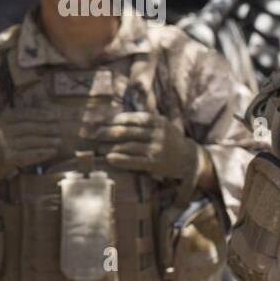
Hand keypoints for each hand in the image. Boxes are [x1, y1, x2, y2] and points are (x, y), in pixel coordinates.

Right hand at [0, 118, 60, 184]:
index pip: (24, 114)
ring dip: (47, 141)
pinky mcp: (7, 159)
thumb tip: (44, 110)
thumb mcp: (2, 126)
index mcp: (0, 120)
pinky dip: (43, 153)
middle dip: (47, 127)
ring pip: (31, 141)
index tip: (54, 115)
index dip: (41, 114)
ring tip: (58, 141)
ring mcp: (3, 145)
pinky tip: (52, 151)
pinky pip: (30, 155)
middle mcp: (0, 131)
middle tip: (59, 129)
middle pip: (29, 127)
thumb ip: (18, 119)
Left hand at [85, 111, 201, 180]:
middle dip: (105, 132)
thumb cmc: (168, 139)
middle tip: (89, 133)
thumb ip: (139, 121)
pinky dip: (120, 159)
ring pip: (128, 146)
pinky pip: (134, 160)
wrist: (190, 157)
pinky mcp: (155, 162)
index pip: (127, 118)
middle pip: (125, 131)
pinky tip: (109, 158)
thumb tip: (112, 118)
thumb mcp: (158, 124)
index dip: (108, 119)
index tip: (93, 120)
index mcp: (154, 120)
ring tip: (97, 147)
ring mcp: (156, 147)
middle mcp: (156, 132)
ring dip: (109, 146)